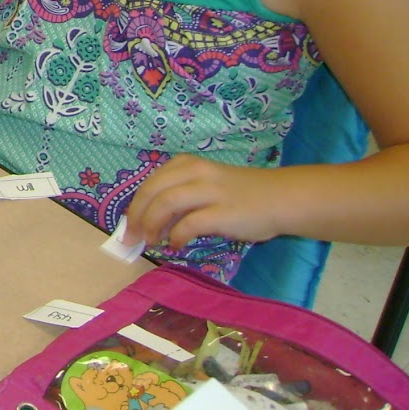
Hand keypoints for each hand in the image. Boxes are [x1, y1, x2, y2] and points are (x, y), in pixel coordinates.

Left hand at [123, 155, 283, 250]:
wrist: (280, 198)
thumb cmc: (240, 195)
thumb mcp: (204, 185)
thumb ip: (179, 197)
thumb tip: (150, 222)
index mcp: (186, 164)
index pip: (149, 183)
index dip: (134, 205)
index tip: (128, 225)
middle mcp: (194, 172)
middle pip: (151, 191)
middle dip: (136, 216)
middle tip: (131, 238)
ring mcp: (209, 191)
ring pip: (165, 203)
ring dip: (151, 224)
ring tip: (150, 242)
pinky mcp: (222, 212)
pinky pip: (189, 223)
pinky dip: (177, 235)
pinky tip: (176, 245)